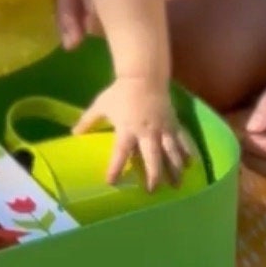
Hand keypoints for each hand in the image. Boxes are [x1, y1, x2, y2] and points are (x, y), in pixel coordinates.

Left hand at [74, 77, 191, 191]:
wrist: (144, 76)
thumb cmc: (120, 92)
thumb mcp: (101, 105)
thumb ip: (88, 120)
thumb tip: (73, 133)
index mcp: (127, 129)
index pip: (120, 153)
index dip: (116, 168)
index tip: (112, 182)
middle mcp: (147, 132)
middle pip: (152, 157)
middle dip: (153, 175)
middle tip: (152, 191)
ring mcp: (163, 128)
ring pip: (171, 152)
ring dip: (174, 170)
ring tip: (176, 186)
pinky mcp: (174, 124)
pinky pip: (183, 139)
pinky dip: (188, 152)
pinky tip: (192, 164)